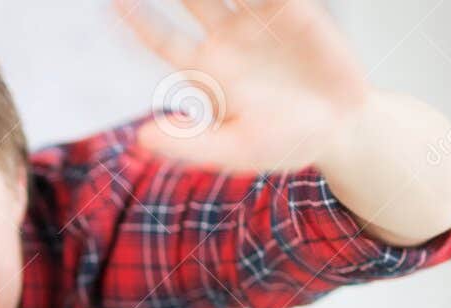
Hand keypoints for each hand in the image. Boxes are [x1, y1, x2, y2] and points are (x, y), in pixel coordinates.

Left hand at [118, 0, 371, 170]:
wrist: (338, 130)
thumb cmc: (280, 144)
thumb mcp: (232, 150)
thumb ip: (187, 144)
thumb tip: (139, 139)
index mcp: (204, 71)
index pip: (161, 38)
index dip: (137, 20)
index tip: (112, 3)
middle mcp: (225, 39)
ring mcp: (258, 21)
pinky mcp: (294, 9)